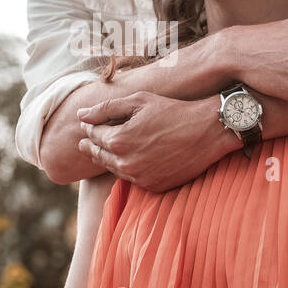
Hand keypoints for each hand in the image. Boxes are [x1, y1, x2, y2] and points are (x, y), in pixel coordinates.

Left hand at [77, 92, 227, 191]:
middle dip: (92, 145)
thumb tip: (80, 115)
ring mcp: (140, 178)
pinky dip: (129, 169)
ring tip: (109, 148)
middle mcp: (125, 163)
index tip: (88, 123)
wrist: (207, 131)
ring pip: (114, 169)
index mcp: (118, 140)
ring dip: (109, 158)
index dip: (89, 127)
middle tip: (87, 140)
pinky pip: (133, 178)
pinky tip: (132, 158)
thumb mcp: (138, 101)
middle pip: (98, 155)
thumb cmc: (172, 110)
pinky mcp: (154, 186)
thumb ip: (105, 108)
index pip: (92, 135)